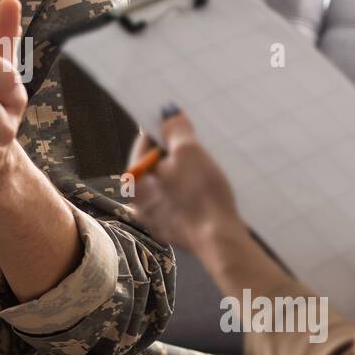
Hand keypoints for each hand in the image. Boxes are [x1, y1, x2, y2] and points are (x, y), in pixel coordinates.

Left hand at [129, 107, 242, 256]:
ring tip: (204, 167)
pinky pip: (178, 202)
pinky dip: (188, 193)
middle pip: (155, 165)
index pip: (144, 144)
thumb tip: (167, 112)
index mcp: (135, 181)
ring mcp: (156, 219)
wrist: (220, 242)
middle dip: (174, 153)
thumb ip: (175, 130)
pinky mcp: (174, 230)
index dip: (162, 130)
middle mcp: (139, 202)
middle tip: (195, 145)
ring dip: (182, 173)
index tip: (178, 123)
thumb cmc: (201, 196)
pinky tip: (205, 190)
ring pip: (167, 185)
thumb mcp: (189, 153)